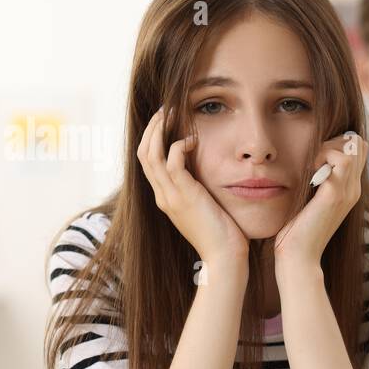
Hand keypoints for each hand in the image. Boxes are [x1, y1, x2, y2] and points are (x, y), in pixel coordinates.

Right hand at [137, 107, 247, 267]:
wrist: (224, 258)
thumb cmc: (222, 236)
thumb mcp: (205, 208)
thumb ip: (199, 191)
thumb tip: (204, 175)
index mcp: (165, 198)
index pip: (148, 162)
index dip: (153, 139)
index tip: (165, 122)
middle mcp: (162, 196)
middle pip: (143, 154)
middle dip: (151, 128)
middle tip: (165, 110)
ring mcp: (170, 196)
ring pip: (151, 154)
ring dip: (159, 130)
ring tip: (171, 114)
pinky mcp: (184, 196)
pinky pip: (172, 162)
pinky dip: (179, 146)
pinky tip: (193, 140)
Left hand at [273, 133, 363, 274]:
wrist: (299, 257)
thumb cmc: (298, 231)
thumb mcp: (311, 202)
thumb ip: (315, 184)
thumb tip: (308, 165)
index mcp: (349, 190)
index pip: (358, 150)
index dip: (338, 142)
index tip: (316, 155)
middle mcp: (353, 189)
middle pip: (359, 144)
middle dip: (335, 140)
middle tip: (315, 156)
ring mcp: (347, 191)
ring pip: (353, 146)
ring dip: (329, 146)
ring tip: (313, 163)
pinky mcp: (334, 194)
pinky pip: (341, 159)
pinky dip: (323, 155)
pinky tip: (309, 171)